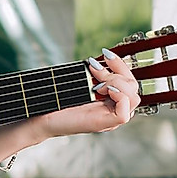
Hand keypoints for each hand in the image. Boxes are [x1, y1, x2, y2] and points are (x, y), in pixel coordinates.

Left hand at [14, 45, 141, 143]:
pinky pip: (125, 113)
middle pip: (133, 86)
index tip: (104, 53)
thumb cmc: (59, 101)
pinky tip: (103, 90)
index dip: (120, 64)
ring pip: (133, 98)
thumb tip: (104, 58)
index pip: (129, 80)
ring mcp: (111, 118)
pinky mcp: (105, 124)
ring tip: (95, 82)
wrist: (43, 117)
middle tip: (93, 68)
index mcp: (111, 99)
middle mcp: (114, 109)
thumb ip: (96, 74)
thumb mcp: (82, 82)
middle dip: (115, 72)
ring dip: (116, 83)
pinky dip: (119, 97)